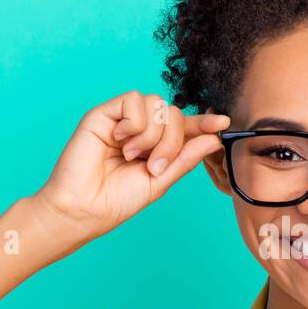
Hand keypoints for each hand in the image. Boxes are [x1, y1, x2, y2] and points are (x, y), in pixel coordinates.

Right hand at [33, 90, 229, 245]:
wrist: (84, 208)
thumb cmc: (117, 200)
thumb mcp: (160, 181)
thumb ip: (185, 158)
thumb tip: (213, 138)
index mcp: (155, 146)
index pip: (184, 127)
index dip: (204, 123)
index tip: (223, 123)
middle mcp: (141, 130)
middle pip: (174, 114)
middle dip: (172, 141)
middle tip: (154, 166)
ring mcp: (123, 120)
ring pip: (157, 105)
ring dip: (152, 134)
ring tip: (132, 155)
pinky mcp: (105, 113)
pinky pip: (134, 100)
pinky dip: (134, 123)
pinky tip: (120, 141)